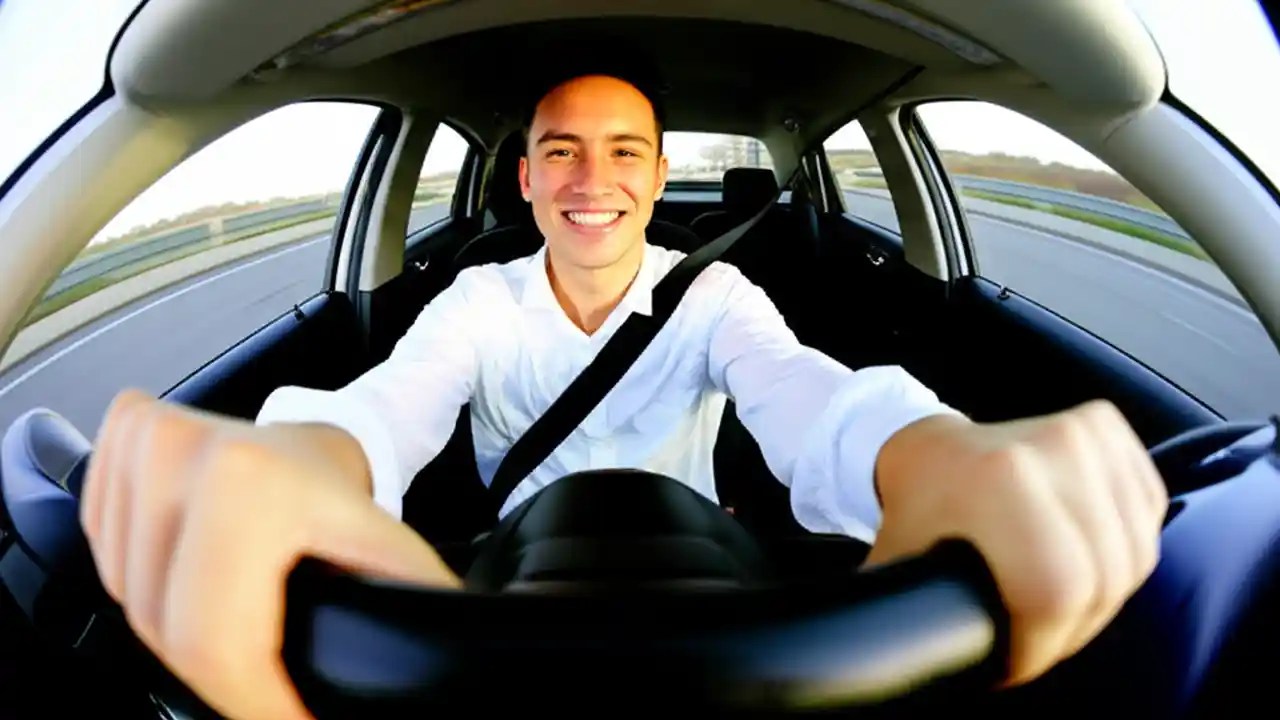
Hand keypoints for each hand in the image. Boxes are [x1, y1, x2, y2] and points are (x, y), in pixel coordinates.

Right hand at [80, 389, 459, 719]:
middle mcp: (182, 453)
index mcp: (246, 481)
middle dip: (221, 680)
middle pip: (166, 629)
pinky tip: (189, 595)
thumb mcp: (389, 553)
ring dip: (178, 640)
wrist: (316, 436)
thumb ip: (411, 607)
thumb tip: (440, 659)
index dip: (256, 703)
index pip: (217, 639)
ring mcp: (140, 445)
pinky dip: (142, 594)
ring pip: (129, 602)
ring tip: (238, 647)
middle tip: (266, 695)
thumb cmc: (342, 496)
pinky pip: (106, 561)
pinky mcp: (115, 444)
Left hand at [867, 399, 1167, 685]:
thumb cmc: (912, 510)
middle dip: (1069, 631)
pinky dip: (1125, 553)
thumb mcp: (907, 569)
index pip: (1056, 590)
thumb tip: (938, 665)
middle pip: (1101, 579)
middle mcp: (1054, 445)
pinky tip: (1087, 564)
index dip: (1039, 645)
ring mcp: (1086, 431)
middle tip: (1031, 641)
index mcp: (1000, 476)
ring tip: (1053, 609)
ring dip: (1102, 597)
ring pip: (1133, 555)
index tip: (1010, 661)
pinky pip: (1146, 517)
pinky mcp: (1107, 429)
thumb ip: (923, 618)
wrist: (925, 448)